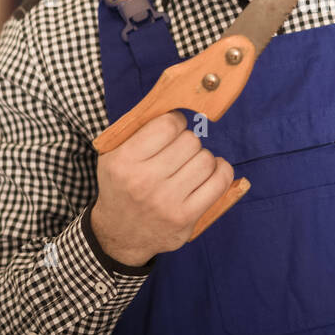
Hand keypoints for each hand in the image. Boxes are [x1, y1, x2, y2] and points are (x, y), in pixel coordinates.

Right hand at [91, 111, 234, 266]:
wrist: (118, 234)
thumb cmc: (121, 186)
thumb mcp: (114, 155)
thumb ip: (138, 129)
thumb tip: (174, 100)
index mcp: (124, 161)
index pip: (167, 125)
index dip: (176, 122)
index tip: (174, 129)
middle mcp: (144, 182)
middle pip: (190, 141)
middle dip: (188, 142)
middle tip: (181, 151)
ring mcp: (166, 202)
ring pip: (206, 160)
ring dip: (204, 158)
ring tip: (192, 164)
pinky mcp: (185, 218)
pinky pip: (219, 182)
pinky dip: (221, 172)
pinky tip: (210, 173)